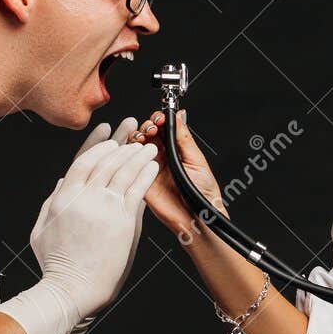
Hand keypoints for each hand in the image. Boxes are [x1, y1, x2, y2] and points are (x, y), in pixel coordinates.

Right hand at [29, 132, 158, 318]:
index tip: (107, 129)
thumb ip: (52, 202)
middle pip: (106, 160)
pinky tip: (152, 165)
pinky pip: (136, 189)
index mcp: (64, 196)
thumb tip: (62, 183)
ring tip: (148, 144)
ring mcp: (105, 208)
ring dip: (137, 154)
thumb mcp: (42, 228)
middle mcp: (85, 197)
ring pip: (124, 171)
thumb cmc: (56, 264)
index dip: (97, 142)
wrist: (72, 288)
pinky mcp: (123, 221)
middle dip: (122, 140)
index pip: (83, 160)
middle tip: (134, 126)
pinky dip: (145, 174)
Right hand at [135, 109, 228, 243]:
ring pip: (136, 146)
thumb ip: (184, 139)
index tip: (160, 119)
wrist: (197, 217)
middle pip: (147, 133)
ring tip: (145, 138)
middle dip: (147, 126)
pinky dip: (129, 154)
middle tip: (152, 128)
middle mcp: (162, 157)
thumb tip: (179, 115)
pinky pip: (130, 165)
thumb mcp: (196, 160)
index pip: (163, 128)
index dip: (159, 120)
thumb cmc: (203, 192)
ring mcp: (150, 168)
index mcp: (176, 150)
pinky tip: (136, 152)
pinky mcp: (142, 181)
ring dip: (138, 137)